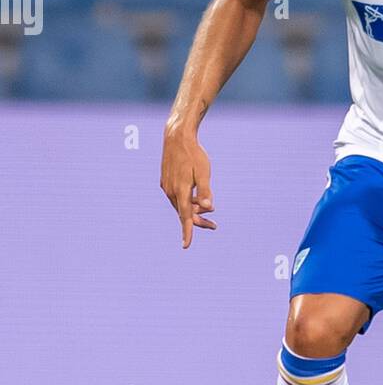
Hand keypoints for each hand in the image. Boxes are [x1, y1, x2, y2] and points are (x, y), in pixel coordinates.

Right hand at [160, 129, 215, 247]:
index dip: (187, 232)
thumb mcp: (204, 171)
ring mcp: (167, 187)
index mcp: (181, 190)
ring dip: (194, 210)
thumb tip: (208, 207)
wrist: (176, 137)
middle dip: (199, 221)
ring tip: (209, 210)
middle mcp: (171, 191)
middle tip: (214, 225)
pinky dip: (187, 201)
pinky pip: (177, 198)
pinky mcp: (165, 182)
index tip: (186, 246)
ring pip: (181, 205)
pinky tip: (196, 199)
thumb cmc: (194, 154)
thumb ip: (205, 190)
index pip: (185, 216)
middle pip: (185, 213)